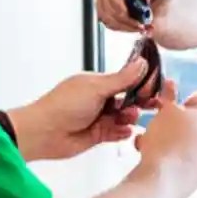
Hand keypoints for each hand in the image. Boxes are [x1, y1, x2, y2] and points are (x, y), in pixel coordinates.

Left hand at [8, 59, 152, 161]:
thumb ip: (122, 79)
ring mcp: (99, 117)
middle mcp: (99, 99)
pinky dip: (122, 132)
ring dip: (130, 117)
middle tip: (150, 104)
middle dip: (139, 102)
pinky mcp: (98, 134)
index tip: (152, 87)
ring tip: (129, 118)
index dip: (140, 84)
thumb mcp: (96, 88)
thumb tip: (141, 62)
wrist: (44, 132)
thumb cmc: (63, 105)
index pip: (126, 80)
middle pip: (128, 99)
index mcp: (98, 83)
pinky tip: (125, 131)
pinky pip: (116, 132)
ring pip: (123, 117)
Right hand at [95, 0, 174, 36]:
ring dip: (124, 23)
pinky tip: (135, 25)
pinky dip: (121, 27)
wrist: (166, 8)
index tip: (127, 11)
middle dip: (122, 14)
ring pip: (103, 10)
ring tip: (142, 25)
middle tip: (141, 22)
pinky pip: (106, 20)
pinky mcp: (105, 7)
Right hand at [134, 78, 196, 191]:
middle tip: (153, 121)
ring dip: (163, 139)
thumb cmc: (167, 139)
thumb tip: (174, 85)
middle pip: (189, 126)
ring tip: (145, 139)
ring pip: (180, 144)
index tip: (163, 102)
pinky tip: (145, 155)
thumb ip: (171, 97)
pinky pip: (174, 162)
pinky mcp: (189, 181)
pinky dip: (163, 156)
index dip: (180, 101)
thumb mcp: (167, 110)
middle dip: (170, 122)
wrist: (161, 181)